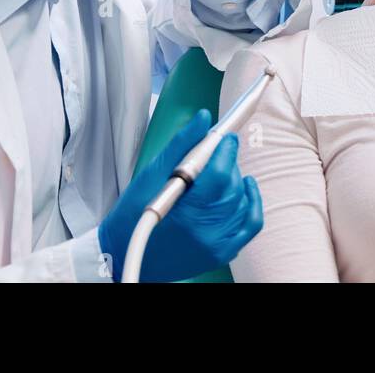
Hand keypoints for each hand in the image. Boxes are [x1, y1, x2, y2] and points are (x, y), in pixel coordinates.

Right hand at [97, 109, 262, 281]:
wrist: (122, 255)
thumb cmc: (132, 215)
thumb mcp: (150, 175)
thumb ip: (182, 144)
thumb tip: (204, 117)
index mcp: (185, 212)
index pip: (220, 173)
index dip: (226, 149)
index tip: (226, 137)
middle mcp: (204, 232)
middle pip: (232, 186)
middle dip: (228, 163)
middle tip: (216, 153)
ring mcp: (215, 246)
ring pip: (242, 201)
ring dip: (235, 181)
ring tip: (219, 173)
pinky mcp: (221, 254)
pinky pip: (250, 224)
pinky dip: (251, 202)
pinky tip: (244, 188)